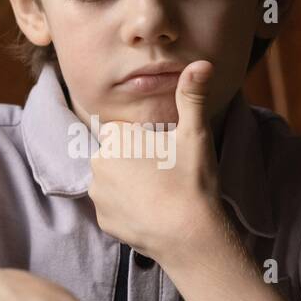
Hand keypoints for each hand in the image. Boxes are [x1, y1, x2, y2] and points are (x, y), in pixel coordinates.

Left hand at [88, 60, 222, 261]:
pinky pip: (114, 208)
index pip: (123, 132)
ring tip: (160, 194)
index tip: (163, 154)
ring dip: (129, 185)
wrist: (190, 237)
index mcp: (116, 140)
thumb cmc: (191, 182)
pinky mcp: (103, 222)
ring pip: (113, 181)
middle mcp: (98, 166)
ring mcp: (98, 197)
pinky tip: (152, 212)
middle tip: (165, 174)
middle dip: (135, 162)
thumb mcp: (195, 134)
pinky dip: (129, 209)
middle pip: (117, 156)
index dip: (144, 141)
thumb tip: (202, 63)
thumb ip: (193, 96)